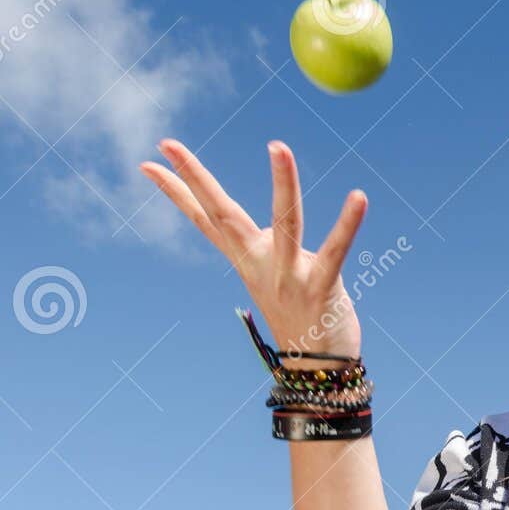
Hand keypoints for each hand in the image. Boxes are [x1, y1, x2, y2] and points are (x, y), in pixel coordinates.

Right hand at [140, 138, 366, 359]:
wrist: (316, 368)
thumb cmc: (301, 313)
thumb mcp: (276, 275)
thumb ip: (271, 248)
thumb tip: (271, 226)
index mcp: (247, 258)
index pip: (204, 218)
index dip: (177, 190)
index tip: (149, 161)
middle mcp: (260, 264)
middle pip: (223, 214)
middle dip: (196, 177)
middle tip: (168, 141)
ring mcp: (288, 276)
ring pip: (285, 222)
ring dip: (282, 182)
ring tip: (277, 145)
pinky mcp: (321, 287)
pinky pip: (335, 251)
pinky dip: (348, 224)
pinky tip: (359, 196)